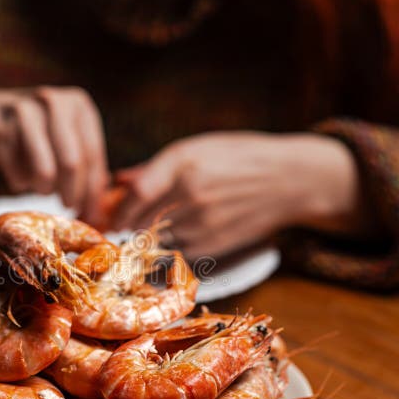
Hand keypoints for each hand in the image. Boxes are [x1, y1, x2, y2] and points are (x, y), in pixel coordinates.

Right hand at [0, 84, 109, 223]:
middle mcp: (54, 101)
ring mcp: (25, 111)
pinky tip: (18, 177)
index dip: (93, 189)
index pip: (93, 155)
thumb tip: (99, 210)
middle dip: (71, 194)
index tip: (91, 213)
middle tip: (66, 207)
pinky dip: (19, 183)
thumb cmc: (28, 134)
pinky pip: (18, 173)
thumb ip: (83, 165)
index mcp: (78, 104)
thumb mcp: (61, 137)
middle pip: (72, 164)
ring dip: (43, 189)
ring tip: (40, 188)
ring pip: (45, 172)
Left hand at [112, 131, 367, 258]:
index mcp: (184, 162)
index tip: (107, 213)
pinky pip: (176, 251)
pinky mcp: (212, 245)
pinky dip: (168, 246)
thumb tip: (119, 182)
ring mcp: (202, 222)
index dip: (116, 207)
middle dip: (124, 225)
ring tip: (146, 229)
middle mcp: (190, 193)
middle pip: (140, 219)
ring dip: (145, 237)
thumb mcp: (199, 147)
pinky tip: (175, 236)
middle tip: (115, 226)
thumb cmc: (241, 157)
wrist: (291, 181)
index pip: (135, 193)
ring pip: (155, 237)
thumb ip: (157, 168)